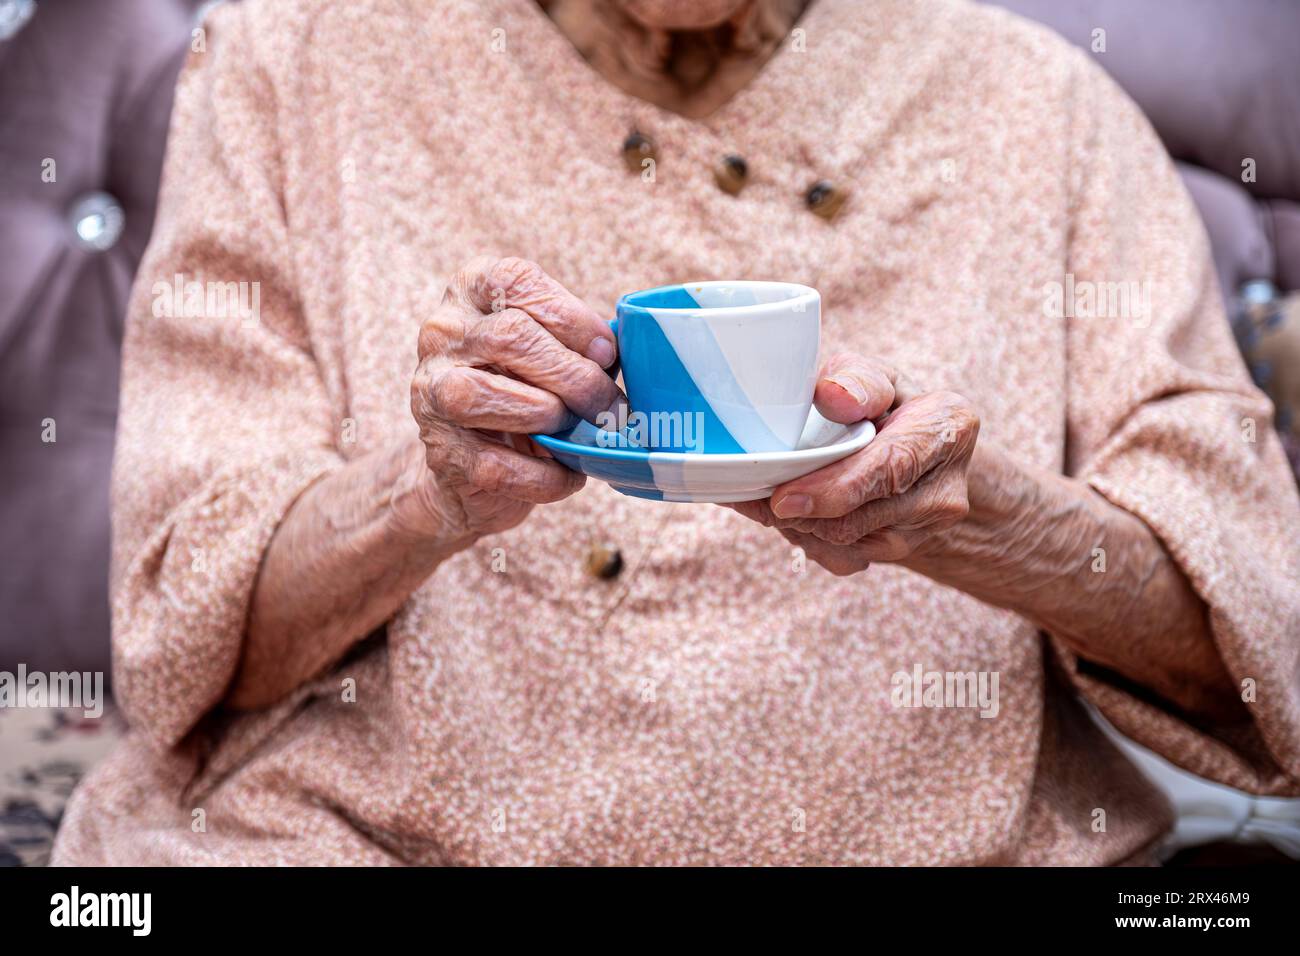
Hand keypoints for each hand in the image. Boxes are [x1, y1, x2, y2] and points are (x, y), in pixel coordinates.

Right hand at [405, 257, 622, 540]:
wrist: (474, 467)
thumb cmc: (527, 391)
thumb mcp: (549, 352)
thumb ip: (577, 344)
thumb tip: (615, 357)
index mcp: (472, 292)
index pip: (516, 281)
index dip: (570, 316)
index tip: (607, 353)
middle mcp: (442, 334)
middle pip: (510, 337)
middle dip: (574, 376)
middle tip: (611, 406)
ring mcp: (430, 392)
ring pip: (483, 394)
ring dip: (548, 417)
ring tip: (577, 433)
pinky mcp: (439, 452)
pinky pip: (495, 464)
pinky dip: (543, 475)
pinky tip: (567, 474)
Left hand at [727, 352, 978, 574]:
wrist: (918, 454)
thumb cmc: (888, 407)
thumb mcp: (876, 377)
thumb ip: (857, 380)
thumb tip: (831, 396)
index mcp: (948, 429)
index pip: (891, 467)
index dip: (835, 487)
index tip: (784, 499)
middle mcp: (944, 490)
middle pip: (860, 517)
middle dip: (801, 509)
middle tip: (756, 491)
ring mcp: (924, 530)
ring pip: (844, 542)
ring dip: (799, 523)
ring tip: (776, 491)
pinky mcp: (901, 553)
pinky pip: (841, 558)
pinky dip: (808, 538)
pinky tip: (800, 511)